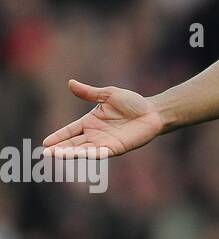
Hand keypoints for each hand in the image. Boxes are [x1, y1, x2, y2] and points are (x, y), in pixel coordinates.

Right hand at [43, 81, 164, 158]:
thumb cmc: (132, 102)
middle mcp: (95, 134)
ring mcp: (105, 142)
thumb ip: (89, 93)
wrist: (152, 111)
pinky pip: (102, 152)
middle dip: (60, 149)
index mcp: (90, 122)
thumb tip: (70, 83)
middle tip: (46, 153)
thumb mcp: (107, 95)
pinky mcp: (117, 147)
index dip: (59, 137)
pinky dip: (92, 153)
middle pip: (74, 143)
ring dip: (71, 153)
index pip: (70, 131)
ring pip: (84, 150)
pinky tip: (81, 155)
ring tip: (58, 155)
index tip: (45, 143)